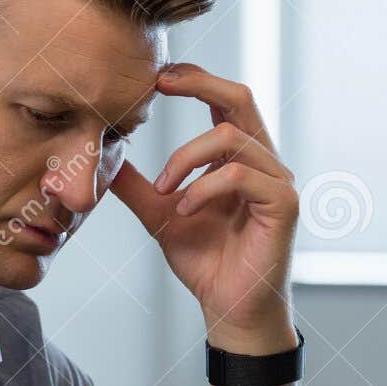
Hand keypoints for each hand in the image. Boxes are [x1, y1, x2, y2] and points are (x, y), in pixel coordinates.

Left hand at [109, 64, 298, 352]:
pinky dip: (203, 189)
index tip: (154, 77)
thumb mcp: (159, 214)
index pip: (224, 100)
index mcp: (239, 156)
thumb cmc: (205, 261)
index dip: (193, 79)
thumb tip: (102, 158)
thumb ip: (137, 185)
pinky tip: (184, 210)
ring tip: (163, 191)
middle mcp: (264, 161)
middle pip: (240, 97)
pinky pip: (240, 176)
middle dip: (198, 83)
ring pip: (230, 138)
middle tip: (158, 83)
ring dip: (185, 159)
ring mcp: (278, 181)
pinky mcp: (284, 204)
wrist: (228, 308)